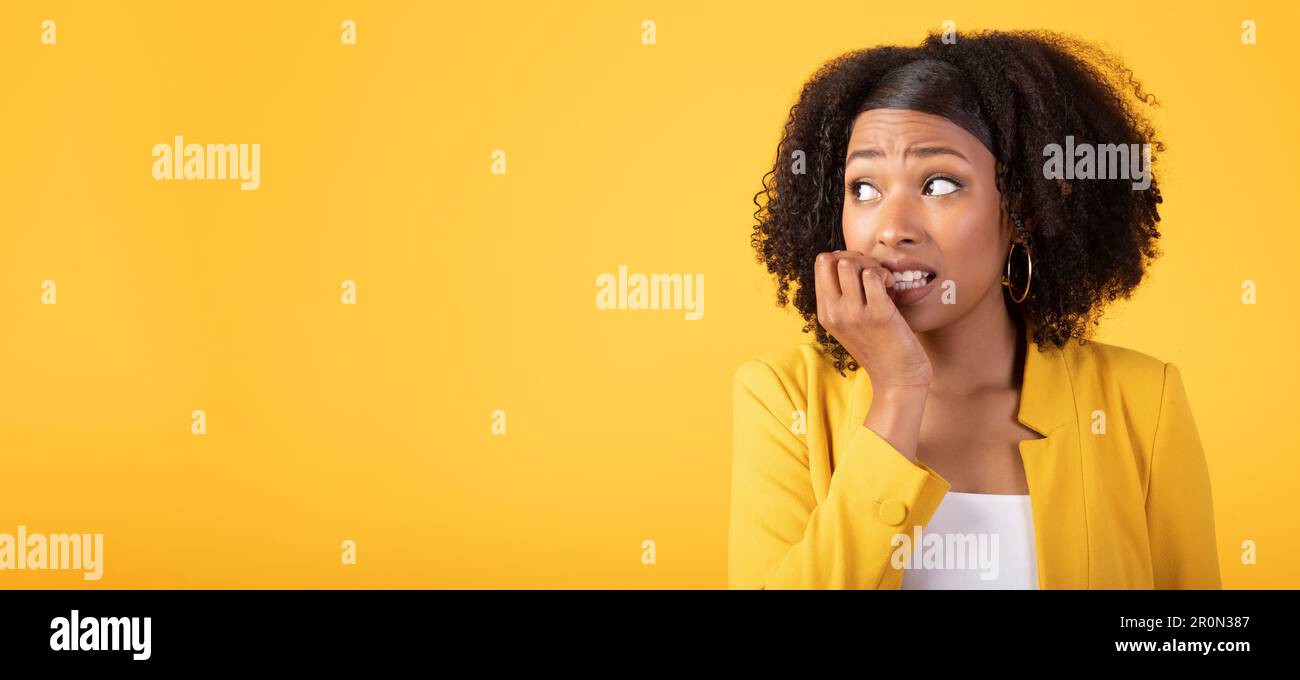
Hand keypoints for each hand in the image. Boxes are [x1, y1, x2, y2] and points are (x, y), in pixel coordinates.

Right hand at [814, 251, 931, 460]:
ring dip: (871, 265)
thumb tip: (848, 260)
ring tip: (883, 281)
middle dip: (854, 257)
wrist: (897, 379)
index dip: (842, 258)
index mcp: (825, 313)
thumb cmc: (880, 347)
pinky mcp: (878, 314)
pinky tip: (892, 288)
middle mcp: (834, 312)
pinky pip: (873, 276)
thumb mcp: (851, 323)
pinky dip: (884, 275)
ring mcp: (854, 314)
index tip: (860, 273)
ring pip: (850, 263)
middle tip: (873, 273)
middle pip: (831, 258)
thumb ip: (845, 297)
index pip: (821, 264)